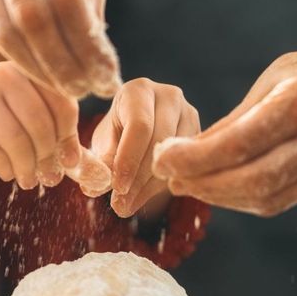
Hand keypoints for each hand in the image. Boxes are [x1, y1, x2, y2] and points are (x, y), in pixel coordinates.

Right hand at [0, 0, 121, 98]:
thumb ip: (91, 9)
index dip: (87, 45)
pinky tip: (46, 76)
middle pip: (33, 17)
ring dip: (40, 69)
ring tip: (69, 90)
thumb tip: (98, 69)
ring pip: (8, 30)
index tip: (107, 78)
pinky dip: (23, 60)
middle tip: (86, 91)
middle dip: (62, 63)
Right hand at [0, 62, 83, 188]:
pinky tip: (8, 173)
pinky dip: (6, 169)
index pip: (61, 101)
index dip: (69, 134)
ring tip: (29, 180)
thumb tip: (83, 166)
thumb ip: (58, 134)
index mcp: (26, 70)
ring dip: (28, 167)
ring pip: (17, 140)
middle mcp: (2, 76)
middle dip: (47, 155)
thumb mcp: (27, 114)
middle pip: (39, 122)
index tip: (69, 159)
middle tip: (49, 175)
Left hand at [92, 79, 200, 217]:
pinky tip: (144, 197)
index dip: (129, 160)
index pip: (139, 126)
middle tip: (120, 204)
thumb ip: (101, 162)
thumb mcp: (103, 144)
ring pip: (175, 155)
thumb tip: (95, 186)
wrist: (133, 131)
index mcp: (139, 90)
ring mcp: (189, 114)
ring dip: (150, 187)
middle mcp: (169, 95)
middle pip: (160, 141)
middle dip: (139, 177)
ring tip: (127, 205)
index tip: (117, 187)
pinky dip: (164, 185)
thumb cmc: (114, 134)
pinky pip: (186, 164)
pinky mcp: (201, 134)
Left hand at [152, 52, 296, 215]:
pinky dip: (241, 200)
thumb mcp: (273, 81)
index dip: (194, 157)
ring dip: (218, 197)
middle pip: (252, 178)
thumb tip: (181, 155)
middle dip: (202, 183)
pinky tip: (217, 190)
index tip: (161, 158)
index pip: (239, 142)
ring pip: (264, 198)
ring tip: (186, 184)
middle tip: (169, 178)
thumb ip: (234, 120)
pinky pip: (277, 202)